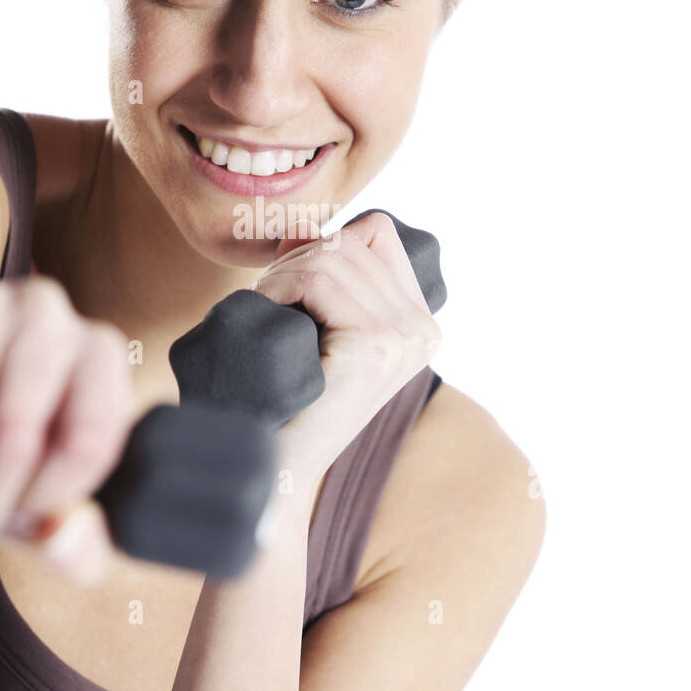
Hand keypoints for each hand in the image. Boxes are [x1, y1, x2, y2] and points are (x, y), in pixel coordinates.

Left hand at [252, 213, 441, 507]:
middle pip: (351, 239)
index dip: (323, 245)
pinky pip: (319, 279)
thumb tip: (307, 223)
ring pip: (332, 255)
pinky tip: (270, 316)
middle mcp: (423, 329)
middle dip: (296, 259)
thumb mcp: (319, 327)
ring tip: (267, 311)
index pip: (375, 232)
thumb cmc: (289, 396)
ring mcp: (404, 339)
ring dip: (282, 275)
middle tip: (268, 301)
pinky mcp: (374, 347)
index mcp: (420, 323)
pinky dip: (281, 289)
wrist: (279, 467)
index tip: (289, 284)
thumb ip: (326, 274)